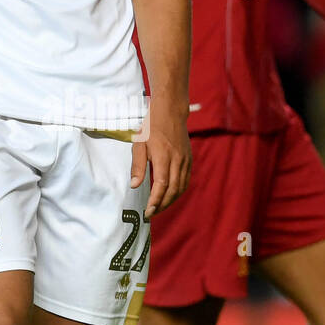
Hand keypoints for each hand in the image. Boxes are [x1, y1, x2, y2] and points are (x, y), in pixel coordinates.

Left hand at [130, 101, 191, 217]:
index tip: (148, 210)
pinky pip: (185, 180)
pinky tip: (169, 196)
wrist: (170, 112)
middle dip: (162, 204)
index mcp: (164, 156)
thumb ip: (137, 165)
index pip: (162, 184)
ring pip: (181, 187)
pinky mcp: (189, 160)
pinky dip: (178, 191)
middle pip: (173, 190)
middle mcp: (177, 159)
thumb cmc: (151, 127)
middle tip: (151, 212)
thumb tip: (135, 185)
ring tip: (159, 207)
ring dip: (170, 200)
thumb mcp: (139, 143)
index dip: (156, 200)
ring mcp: (185, 160)